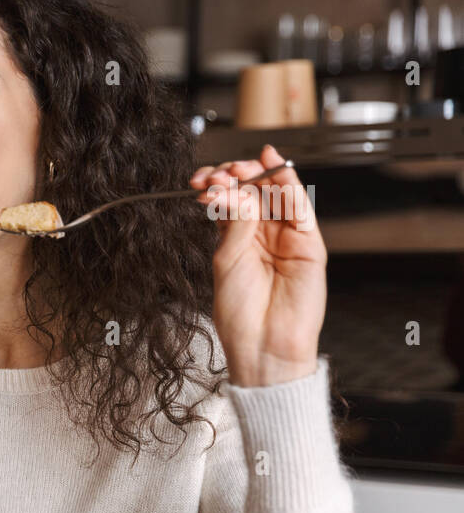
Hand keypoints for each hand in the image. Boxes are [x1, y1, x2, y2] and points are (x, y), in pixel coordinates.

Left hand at [190, 144, 325, 386]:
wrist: (262, 343)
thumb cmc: (240, 312)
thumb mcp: (226, 260)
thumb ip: (235, 224)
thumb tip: (239, 191)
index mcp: (239, 238)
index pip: (232, 199)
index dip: (219, 185)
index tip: (202, 180)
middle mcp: (264, 234)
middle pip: (255, 191)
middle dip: (237, 176)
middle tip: (220, 174)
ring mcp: (288, 238)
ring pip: (278, 194)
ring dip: (259, 175)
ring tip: (239, 170)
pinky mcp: (309, 244)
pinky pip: (301, 208)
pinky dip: (290, 185)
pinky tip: (275, 169)